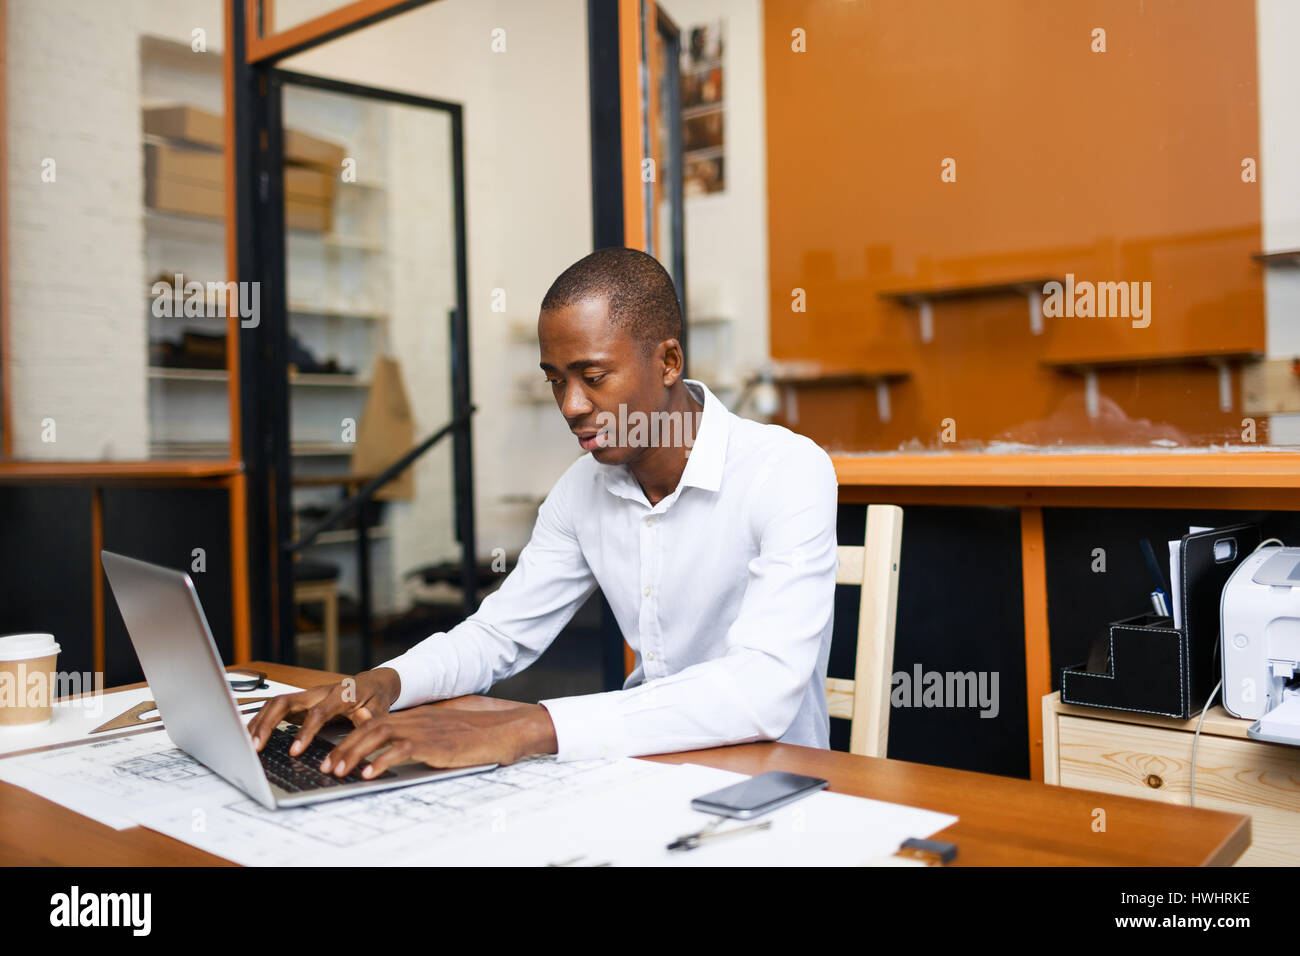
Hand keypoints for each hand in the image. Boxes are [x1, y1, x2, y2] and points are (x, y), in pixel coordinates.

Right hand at [247, 667, 400, 757]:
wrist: (372, 682)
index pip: (317, 713)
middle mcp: (318, 692)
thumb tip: (361, 739)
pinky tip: (250, 734)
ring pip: (276, 703)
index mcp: (339, 695)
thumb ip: (369, 723)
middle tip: (255, 746)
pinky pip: (275, 708)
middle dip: (268, 723)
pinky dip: (261, 720)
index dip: (305, 732)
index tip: (295, 751)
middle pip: (285, 702)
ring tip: (248, 744)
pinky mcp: (299, 702)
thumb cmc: (375, 698)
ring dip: (259, 722)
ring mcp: (306, 696)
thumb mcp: (379, 711)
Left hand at [317, 703, 557, 778]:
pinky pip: (401, 750)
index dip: (352, 738)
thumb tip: (404, 752)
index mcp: (418, 716)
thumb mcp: (447, 733)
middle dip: (344, 747)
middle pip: (370, 728)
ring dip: (354, 754)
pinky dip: (381, 761)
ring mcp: (424, 729)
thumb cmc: (480, 735)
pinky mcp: (434, 743)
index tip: (336, 754)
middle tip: (327, 766)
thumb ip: (426, 737)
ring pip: (378, 736)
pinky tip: (369, 774)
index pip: (376, 722)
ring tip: (339, 771)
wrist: (505, 730)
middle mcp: (417, 719)